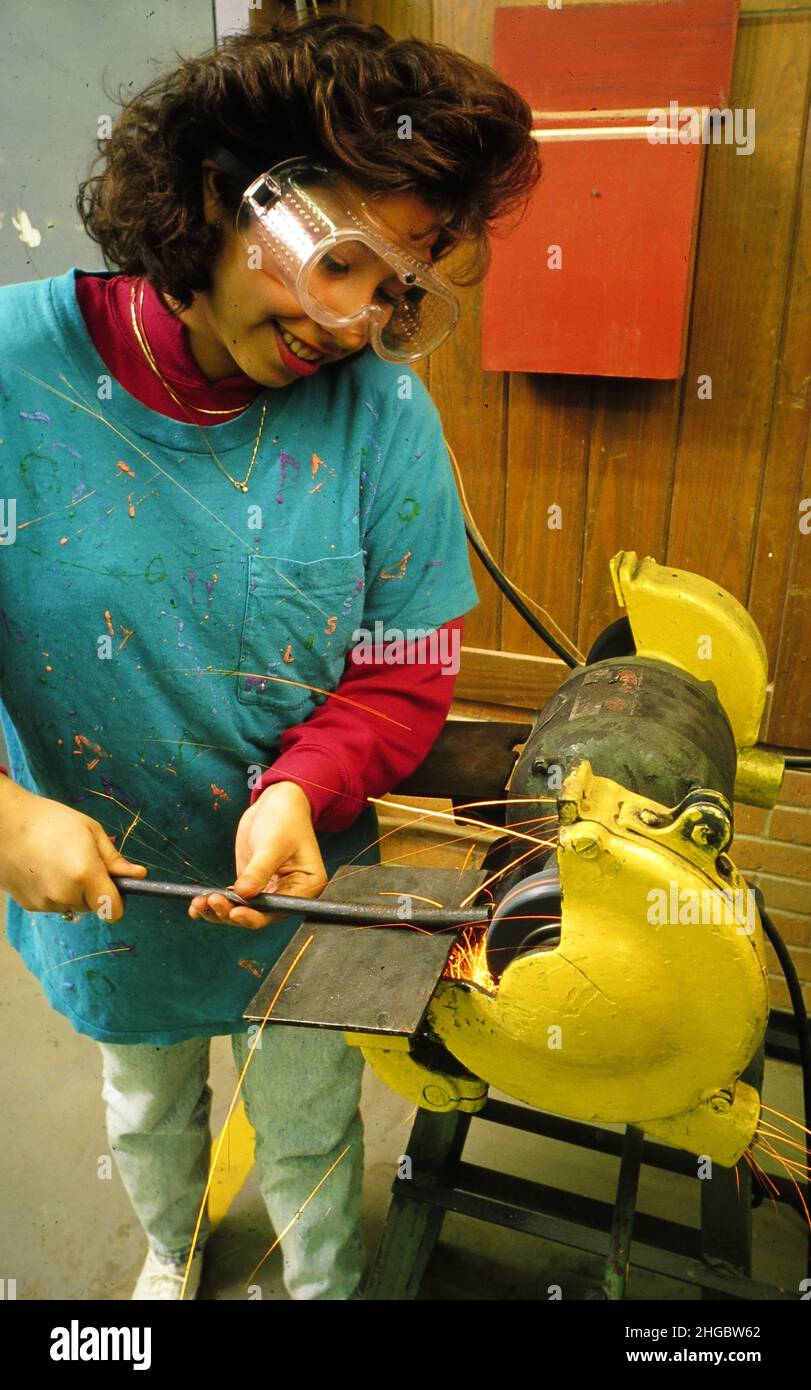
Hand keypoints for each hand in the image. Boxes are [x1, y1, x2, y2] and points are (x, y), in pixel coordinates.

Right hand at [0, 778, 146, 921]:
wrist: (4, 823)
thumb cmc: (51, 820)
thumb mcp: (91, 831)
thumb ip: (114, 859)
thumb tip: (139, 876)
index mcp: (85, 874)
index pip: (114, 911)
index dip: (118, 900)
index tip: (115, 886)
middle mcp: (65, 895)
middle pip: (93, 907)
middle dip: (94, 890)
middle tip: (82, 861)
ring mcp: (45, 903)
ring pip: (72, 906)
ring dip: (72, 891)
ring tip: (58, 862)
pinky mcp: (28, 905)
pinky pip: (52, 904)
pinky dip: (53, 892)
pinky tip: (43, 868)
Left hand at [189, 781, 327, 929]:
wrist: (277, 802)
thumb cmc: (285, 819)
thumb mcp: (272, 844)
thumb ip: (258, 870)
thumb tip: (242, 894)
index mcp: (305, 887)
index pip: (277, 910)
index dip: (255, 915)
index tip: (234, 911)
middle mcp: (288, 894)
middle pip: (258, 915)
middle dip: (231, 911)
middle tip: (211, 900)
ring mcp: (269, 890)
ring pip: (243, 910)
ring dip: (220, 910)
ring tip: (200, 902)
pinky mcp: (252, 884)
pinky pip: (234, 900)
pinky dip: (216, 903)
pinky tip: (197, 904)